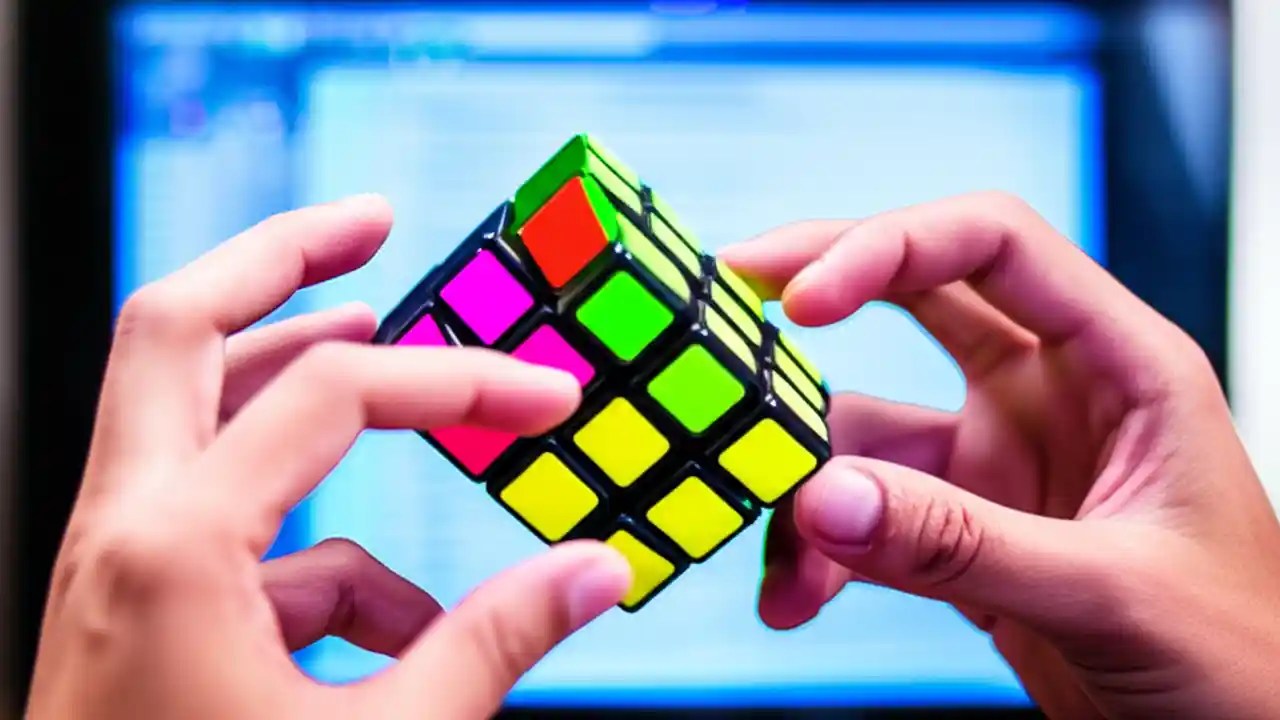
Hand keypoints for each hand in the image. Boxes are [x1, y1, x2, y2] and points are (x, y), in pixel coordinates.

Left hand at [26, 196, 631, 719]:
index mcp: (170, 551)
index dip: (459, 383)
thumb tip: (602, 567)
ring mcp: (114, 569)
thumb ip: (498, 641)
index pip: (330, 397)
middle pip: (175, 325)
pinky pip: (232, 540)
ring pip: (188, 415)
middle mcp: (119, 533)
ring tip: (389, 368)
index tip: (549, 399)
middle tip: (370, 222)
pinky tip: (398, 621)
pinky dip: (318, 553)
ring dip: (294, 389)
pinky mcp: (136, 614)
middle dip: (282, 262)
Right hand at [721, 192, 1279, 718]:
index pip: (995, 248)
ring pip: (869, 429)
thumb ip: (967, 546)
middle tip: (726, 302)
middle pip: (917, 295)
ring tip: (780, 558)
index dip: (891, 247)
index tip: (804, 299)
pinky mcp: (966, 532)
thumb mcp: (1114, 592)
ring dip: (807, 481)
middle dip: (818, 292)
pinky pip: (867, 516)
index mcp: (1120, 364)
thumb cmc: (1249, 659)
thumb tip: (830, 500)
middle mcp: (1051, 394)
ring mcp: (1001, 462)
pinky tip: (795, 596)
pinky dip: (820, 552)